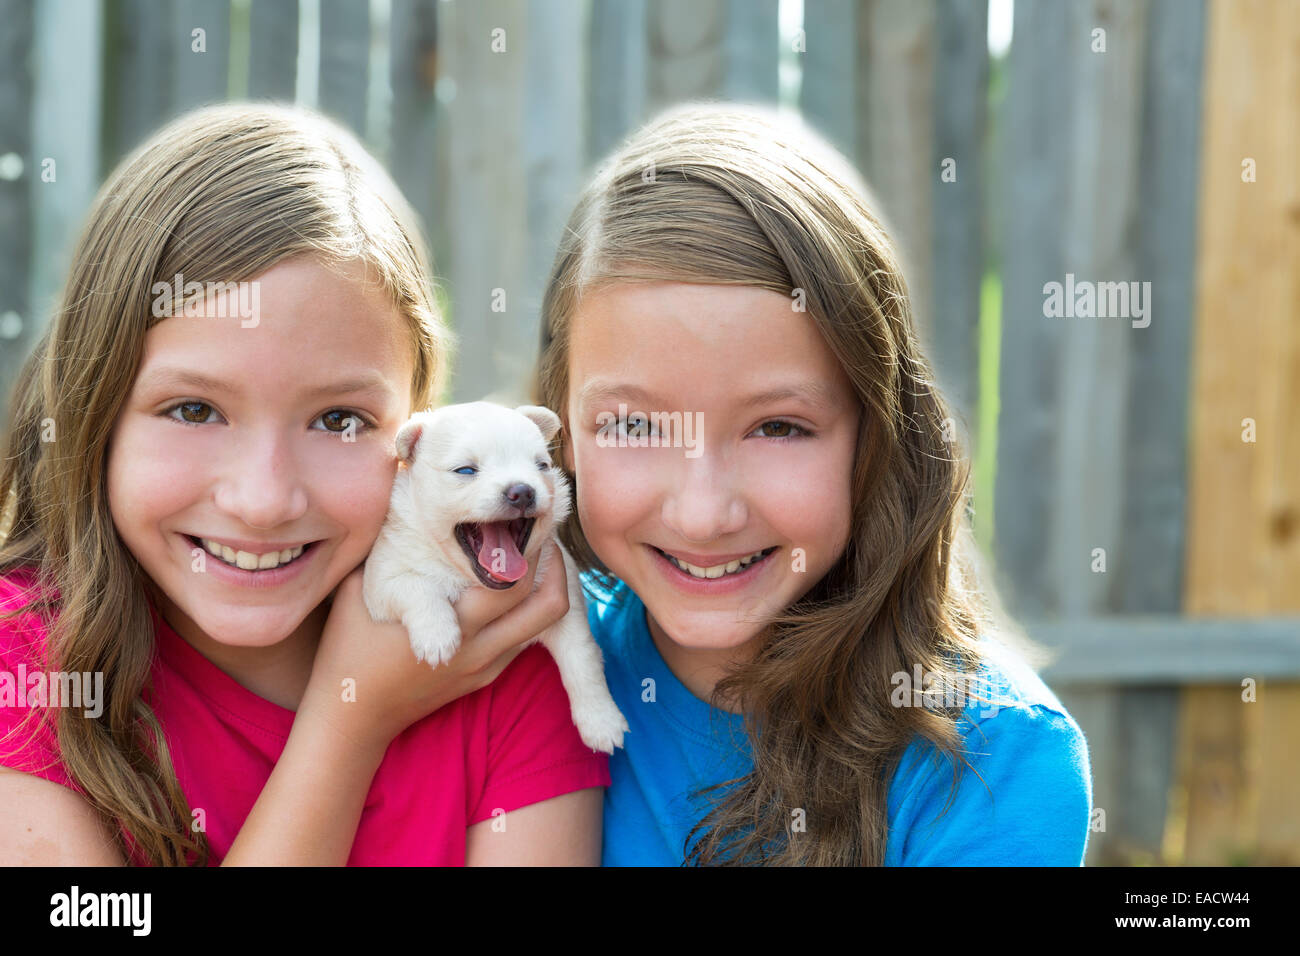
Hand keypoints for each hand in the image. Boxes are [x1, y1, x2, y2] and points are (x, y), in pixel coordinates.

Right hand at [302, 540, 571, 749]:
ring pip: (542, 626)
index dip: (529, 549)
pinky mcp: (486, 677)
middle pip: (547, 608)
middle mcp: (479, 649)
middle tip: (541, 536)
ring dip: (546, 590)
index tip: (523, 520)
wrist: (353, 719)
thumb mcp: (357, 594)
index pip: (512, 585)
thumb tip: (388, 499)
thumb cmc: (347, 651)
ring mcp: (486, 667)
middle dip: (555, 568)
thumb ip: (379, 550)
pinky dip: (528, 611)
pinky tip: (512, 587)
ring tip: (534, 556)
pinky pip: (524, 640)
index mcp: (452, 626)